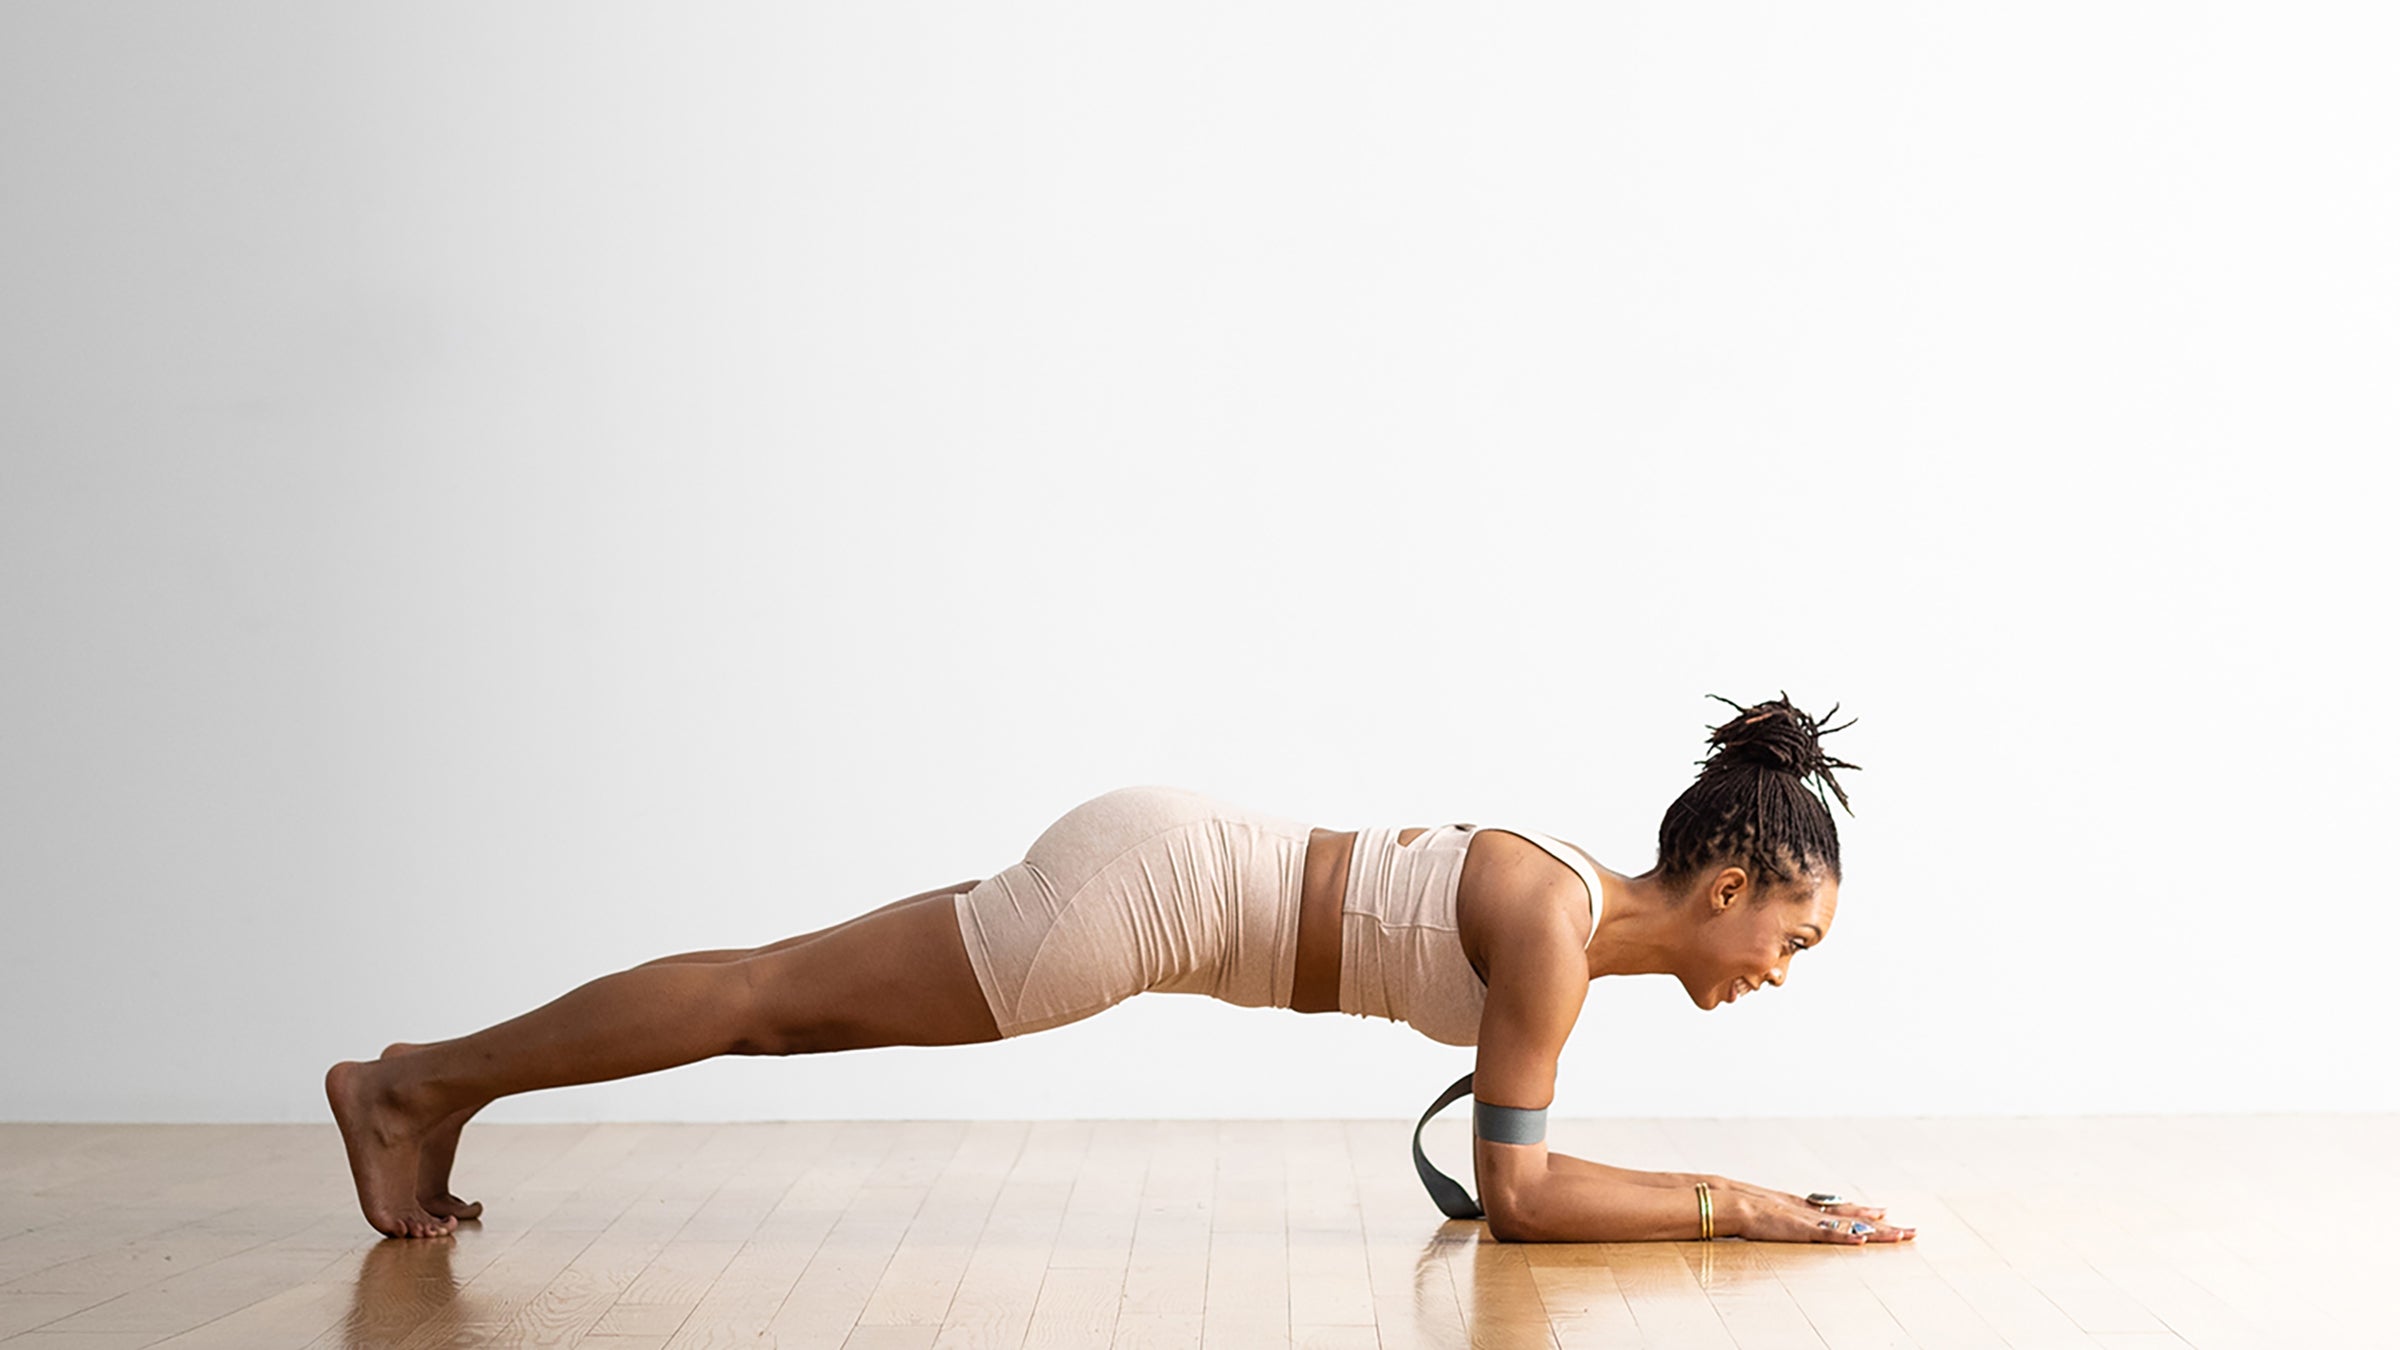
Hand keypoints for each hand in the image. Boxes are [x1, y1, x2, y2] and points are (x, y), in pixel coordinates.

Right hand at [1719, 1182, 1914, 1243]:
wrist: (1725, 1201)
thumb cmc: (1737, 1206)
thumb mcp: (1762, 1209)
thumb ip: (1773, 1213)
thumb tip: (1772, 1217)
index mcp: (1800, 1206)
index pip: (1838, 1209)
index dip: (1862, 1213)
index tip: (1883, 1213)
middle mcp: (1810, 1211)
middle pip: (1853, 1218)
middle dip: (1882, 1226)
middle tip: (1910, 1230)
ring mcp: (1806, 1220)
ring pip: (1849, 1227)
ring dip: (1876, 1233)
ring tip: (1900, 1235)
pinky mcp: (1798, 1230)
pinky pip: (1826, 1236)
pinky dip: (1845, 1239)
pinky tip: (1862, 1243)